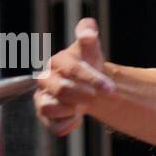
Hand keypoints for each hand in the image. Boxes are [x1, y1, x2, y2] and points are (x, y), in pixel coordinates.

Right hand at [34, 17, 116, 136]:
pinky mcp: (46, 117)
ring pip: (49, 108)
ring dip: (71, 110)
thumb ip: (88, 37)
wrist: (87, 85)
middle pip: (61, 89)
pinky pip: (53, 127)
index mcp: (58, 62)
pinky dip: (67, 125)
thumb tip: (89, 28)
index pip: (72, 68)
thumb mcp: (91, 50)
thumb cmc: (88, 65)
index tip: (111, 89)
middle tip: (98, 97)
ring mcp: (43, 98)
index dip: (92, 79)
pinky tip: (78, 119)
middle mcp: (46, 79)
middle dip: (83, 95)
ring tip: (82, 107)